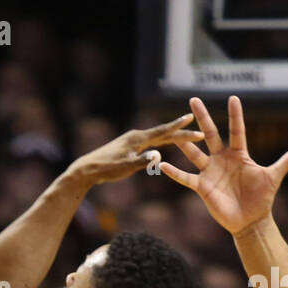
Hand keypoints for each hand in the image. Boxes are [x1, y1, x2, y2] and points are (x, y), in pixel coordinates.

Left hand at [69, 113, 204, 187]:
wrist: (88, 169)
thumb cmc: (107, 168)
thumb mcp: (126, 167)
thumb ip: (142, 161)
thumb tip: (158, 156)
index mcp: (138, 139)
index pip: (162, 132)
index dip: (178, 127)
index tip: (191, 118)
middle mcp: (136, 136)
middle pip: (163, 133)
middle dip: (181, 133)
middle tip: (199, 132)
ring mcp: (133, 140)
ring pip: (157, 137)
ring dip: (173, 135)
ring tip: (186, 133)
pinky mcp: (129, 146)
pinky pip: (151, 141)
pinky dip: (162, 140)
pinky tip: (166, 142)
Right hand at [160, 96, 287, 235]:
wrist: (250, 220)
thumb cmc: (262, 198)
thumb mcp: (274, 177)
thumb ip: (286, 162)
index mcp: (239, 155)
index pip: (236, 130)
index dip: (235, 115)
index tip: (232, 97)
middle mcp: (222, 159)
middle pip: (210, 134)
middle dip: (202, 118)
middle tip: (194, 100)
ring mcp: (210, 172)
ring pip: (195, 153)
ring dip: (185, 143)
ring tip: (174, 131)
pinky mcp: (202, 187)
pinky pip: (185, 178)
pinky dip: (175, 172)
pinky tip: (163, 165)